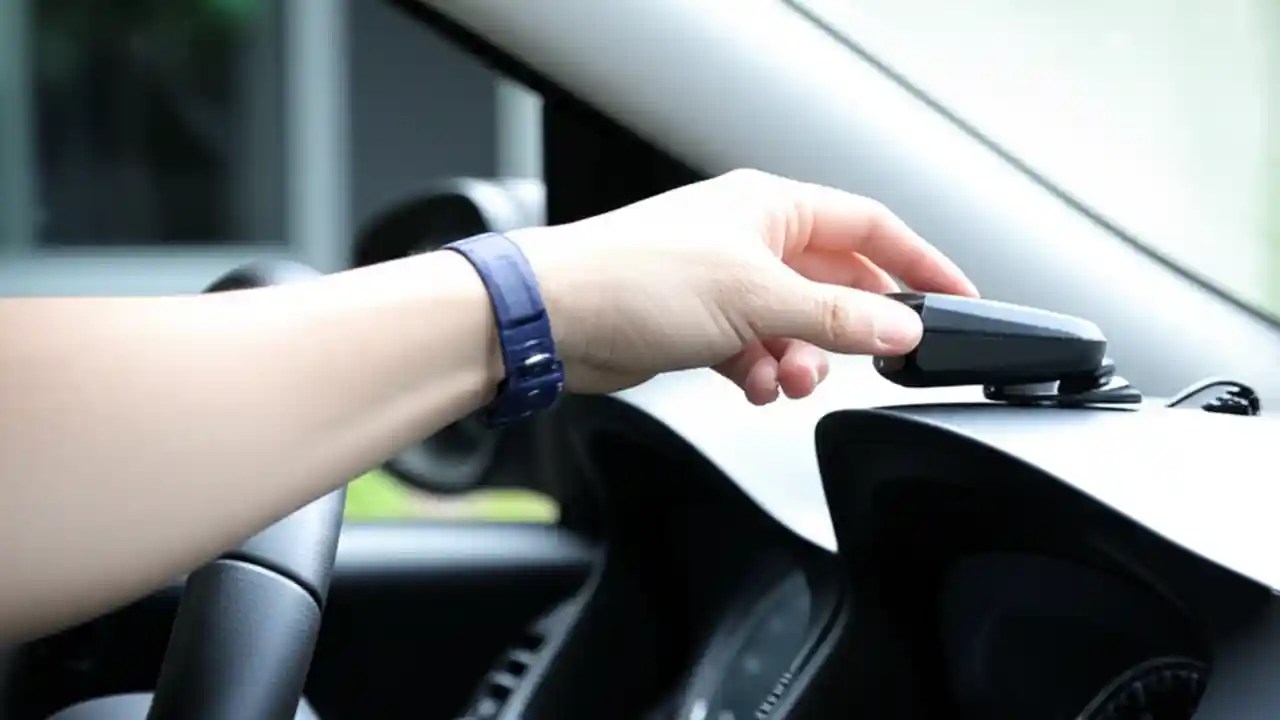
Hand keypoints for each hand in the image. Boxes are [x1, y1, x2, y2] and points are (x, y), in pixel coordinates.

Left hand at [511, 169, 978, 403]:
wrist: (557, 316)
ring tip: (791, 381)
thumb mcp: (756, 298)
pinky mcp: (701, 324)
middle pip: (834, 285)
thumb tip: (901, 329)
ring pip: (797, 327)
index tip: (957, 299)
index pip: (869, 228)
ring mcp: (726, 283)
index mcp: (771, 207)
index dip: (918, 263)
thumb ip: (836, 318)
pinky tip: (756, 385)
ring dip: (803, 360)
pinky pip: (758, 352)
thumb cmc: (636, 277)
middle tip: (874, 362)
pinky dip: (764, 373)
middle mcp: (751, 239)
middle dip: (850, 330)